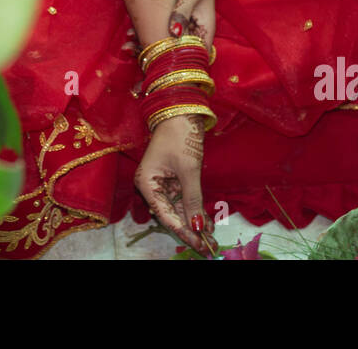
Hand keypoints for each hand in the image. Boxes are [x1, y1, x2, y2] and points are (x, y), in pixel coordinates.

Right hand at [134, 113, 218, 254]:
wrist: (182, 110)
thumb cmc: (181, 135)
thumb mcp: (189, 170)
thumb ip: (192, 200)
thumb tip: (198, 227)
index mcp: (147, 183)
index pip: (165, 215)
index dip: (183, 231)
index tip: (199, 244)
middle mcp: (151, 186)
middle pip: (171, 214)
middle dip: (190, 230)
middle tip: (207, 247)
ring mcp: (162, 183)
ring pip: (178, 209)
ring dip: (194, 222)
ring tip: (211, 239)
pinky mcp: (173, 179)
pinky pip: (183, 199)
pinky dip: (195, 210)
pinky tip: (207, 223)